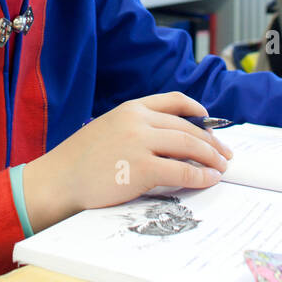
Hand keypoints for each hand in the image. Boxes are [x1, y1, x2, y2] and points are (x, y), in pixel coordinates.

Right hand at [22, 92, 233, 231]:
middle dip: (211, 141)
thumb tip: (166, 142)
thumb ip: (135, 129)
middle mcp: (138, 120)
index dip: (196, 109)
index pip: (172, 100)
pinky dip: (200, 176)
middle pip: (187, 127)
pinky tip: (208, 180)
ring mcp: (140, 143)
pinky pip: (181, 170)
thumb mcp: (107, 129)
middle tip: (225, 153)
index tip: (209, 117)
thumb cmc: (78, 162)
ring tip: (221, 167)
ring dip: (210, 157)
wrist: (57, 180)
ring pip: (189, 145)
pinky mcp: (142, 168)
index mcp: (130, 108)